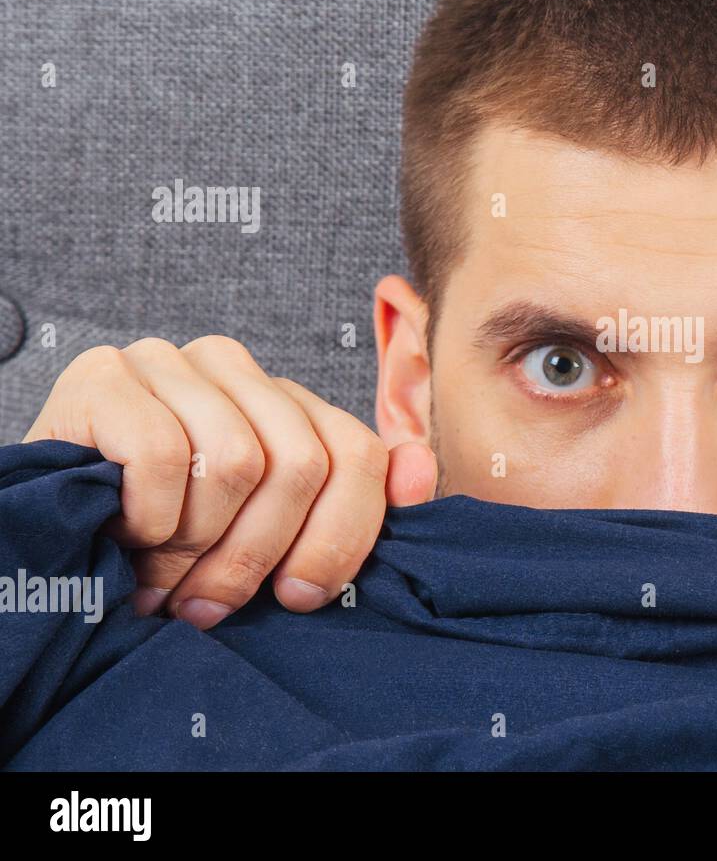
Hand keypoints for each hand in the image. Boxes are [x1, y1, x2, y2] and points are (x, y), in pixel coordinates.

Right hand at [24, 336, 438, 628]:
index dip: (339, 540)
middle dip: (258, 556)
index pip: (359, 456)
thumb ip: (349, 505)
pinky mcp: (104, 375)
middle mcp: (233, 366)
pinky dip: (149, 520)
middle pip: (302, 464)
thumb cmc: (164, 543)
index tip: (298, 598)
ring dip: (194, 546)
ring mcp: (168, 361)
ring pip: (235, 463)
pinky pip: (163, 458)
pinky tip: (128, 534)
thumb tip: (421, 469)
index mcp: (283, 400)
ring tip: (163, 575)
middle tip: (210, 603)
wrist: (47, 533)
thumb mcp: (263, 536)